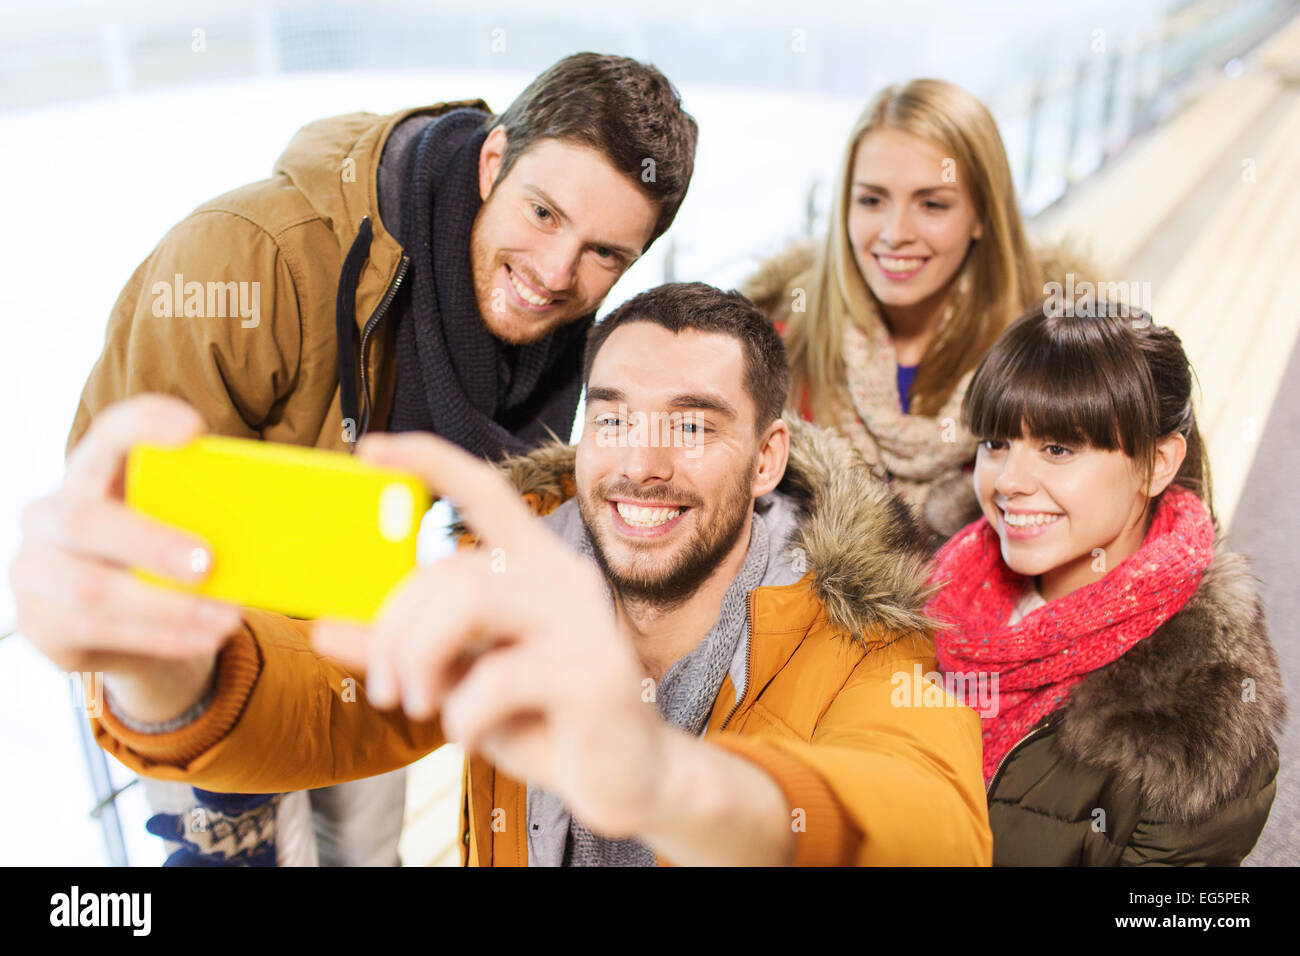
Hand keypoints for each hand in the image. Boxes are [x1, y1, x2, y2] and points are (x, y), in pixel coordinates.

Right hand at [8, 394, 243, 722]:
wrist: (118, 623)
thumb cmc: (156, 557)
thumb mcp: (174, 525)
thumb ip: (201, 512)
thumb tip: (283, 516)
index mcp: (91, 473)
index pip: (109, 432)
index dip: (145, 424)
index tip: (194, 430)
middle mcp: (50, 516)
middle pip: (86, 521)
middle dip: (150, 543)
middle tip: (208, 562)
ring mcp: (36, 573)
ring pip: (93, 590)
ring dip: (168, 606)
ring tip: (227, 617)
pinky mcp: (44, 626)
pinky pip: (100, 633)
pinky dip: (162, 637)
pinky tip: (207, 637)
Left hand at [312, 431, 672, 837]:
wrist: (628, 778)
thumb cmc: (542, 720)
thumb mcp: (463, 681)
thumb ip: (405, 651)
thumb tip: (324, 629)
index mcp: (536, 567)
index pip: (485, 490)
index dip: (428, 461)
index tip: (369, 450)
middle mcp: (565, 578)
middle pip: (454, 569)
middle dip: (395, 632)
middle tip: (385, 688)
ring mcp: (586, 622)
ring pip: (469, 599)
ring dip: (419, 659)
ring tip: (419, 705)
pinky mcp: (594, 673)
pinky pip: (497, 677)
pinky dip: (463, 715)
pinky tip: (471, 737)